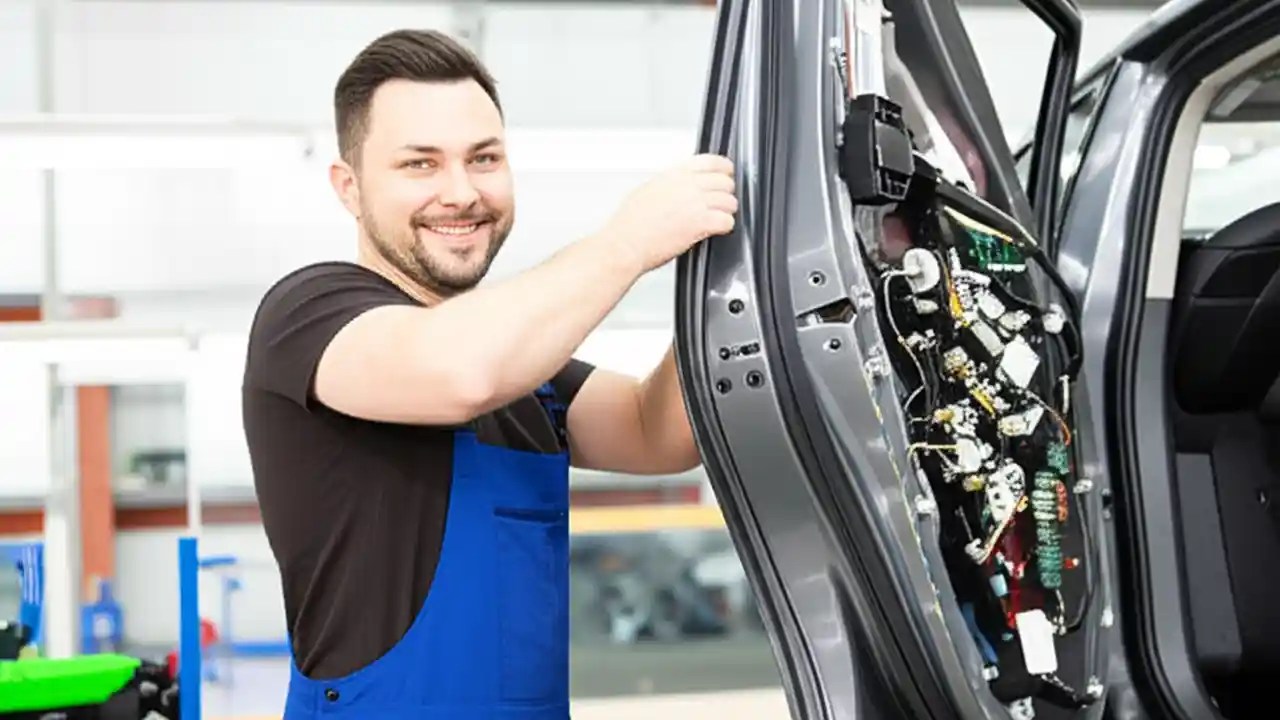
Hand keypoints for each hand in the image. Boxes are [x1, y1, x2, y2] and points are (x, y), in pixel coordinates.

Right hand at [601, 154, 737, 272]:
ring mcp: (695, 203)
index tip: (726, 174)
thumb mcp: (647, 190)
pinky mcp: (700, 223)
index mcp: (674, 175)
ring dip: (727, 211)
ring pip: (729, 201)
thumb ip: (668, 185)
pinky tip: (717, 230)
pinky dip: (725, 226)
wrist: (626, 243)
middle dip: (726, 193)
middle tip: (721, 203)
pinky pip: (726, 221)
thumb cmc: (630, 224)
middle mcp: (687, 186)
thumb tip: (676, 187)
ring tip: (719, 218)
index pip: (710, 161)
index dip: (724, 169)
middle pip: (725, 181)